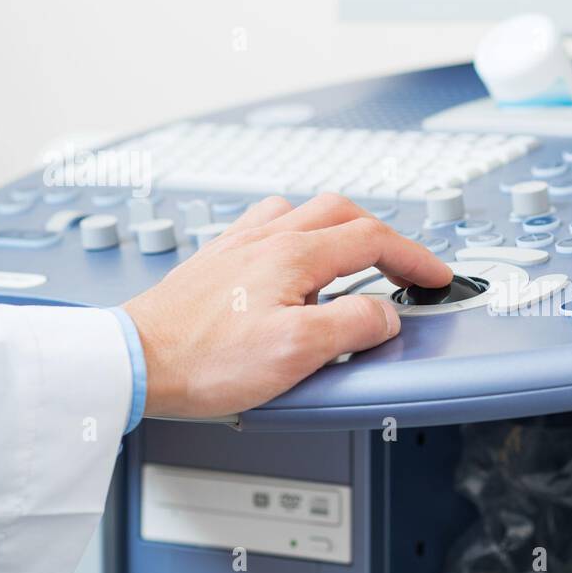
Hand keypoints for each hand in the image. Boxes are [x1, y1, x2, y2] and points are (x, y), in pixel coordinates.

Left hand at [122, 193, 452, 418]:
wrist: (135, 360)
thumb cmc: (203, 360)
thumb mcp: (296, 352)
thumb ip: (352, 326)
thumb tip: (384, 313)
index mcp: (293, 255)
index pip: (374, 240)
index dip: (414, 257)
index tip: (435, 277)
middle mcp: (266, 239)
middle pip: (343, 214)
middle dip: (385, 236)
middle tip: (404, 267)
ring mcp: (239, 245)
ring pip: (305, 212)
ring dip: (342, 227)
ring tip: (356, 256)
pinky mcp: (218, 260)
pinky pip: (269, 225)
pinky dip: (300, 233)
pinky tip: (293, 258)